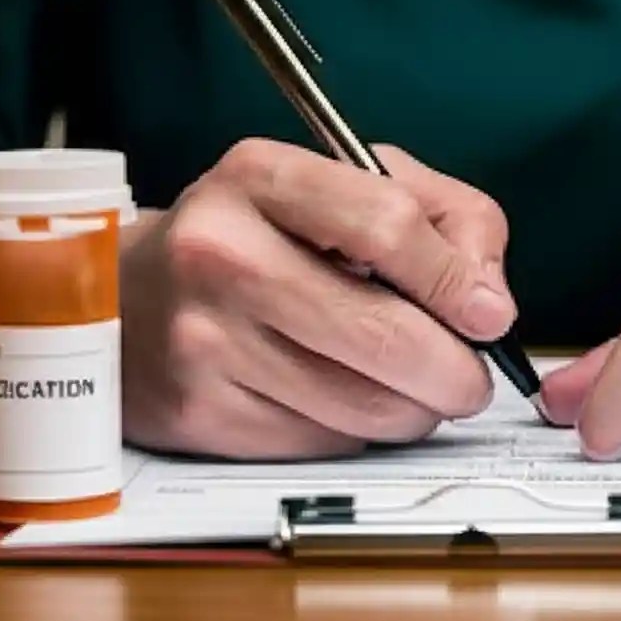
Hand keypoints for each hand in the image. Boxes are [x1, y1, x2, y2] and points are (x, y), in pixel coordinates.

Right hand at [119, 138, 515, 458]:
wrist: (130, 293)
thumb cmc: (259, 235)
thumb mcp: (349, 185)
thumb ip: (445, 217)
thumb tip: (489, 302)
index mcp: (261, 178)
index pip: (389, 226)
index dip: (457, 282)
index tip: (490, 315)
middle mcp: (222, 254)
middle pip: (388, 336)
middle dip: (457, 372)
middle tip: (470, 376)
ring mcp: (204, 339)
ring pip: (367, 407)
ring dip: (416, 409)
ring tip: (409, 385)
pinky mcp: (200, 414)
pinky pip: (326, 442)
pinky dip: (358, 431)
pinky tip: (342, 398)